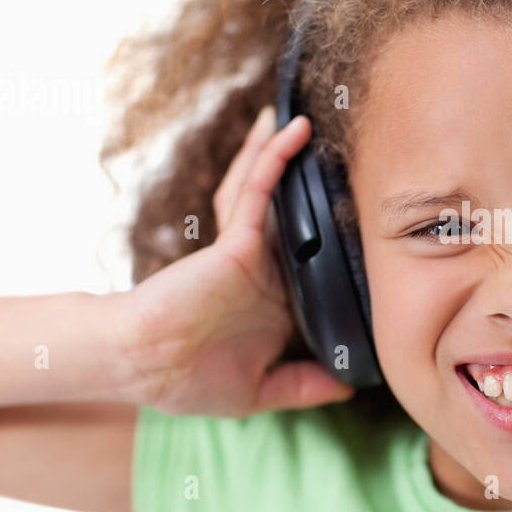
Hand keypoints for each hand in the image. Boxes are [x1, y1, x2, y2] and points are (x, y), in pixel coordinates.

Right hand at [117, 106, 355, 415]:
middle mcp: (264, 270)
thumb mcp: (261, 392)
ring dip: (281, 152)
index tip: (367, 220)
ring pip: (270, 192)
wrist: (144, 367)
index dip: (333, 238)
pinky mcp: (234, 241)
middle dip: (305, 181)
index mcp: (273, 302)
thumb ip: (304, 387)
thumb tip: (352, 389)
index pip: (309, 261)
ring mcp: (248, 251)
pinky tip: (291, 132)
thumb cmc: (189, 380)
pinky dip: (273, 160)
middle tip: (333, 150)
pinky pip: (256, 192)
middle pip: (292, 214)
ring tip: (303, 120)